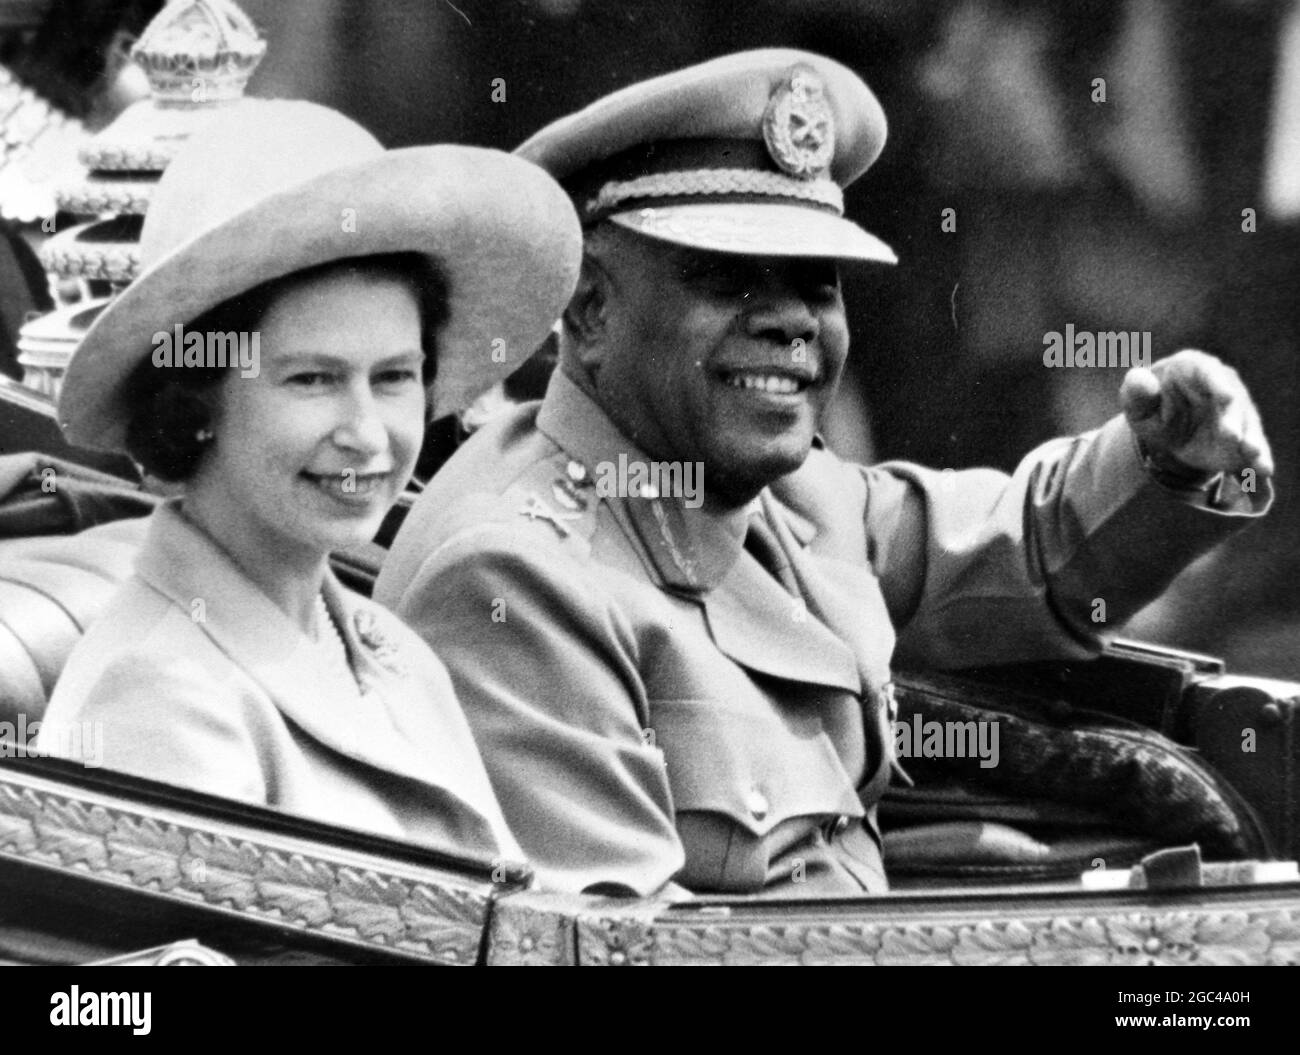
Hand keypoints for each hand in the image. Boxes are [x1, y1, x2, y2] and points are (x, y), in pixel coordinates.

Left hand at [1119, 350, 1272, 481]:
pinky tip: (1263, 470)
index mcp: (1192, 368)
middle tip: (1232, 437)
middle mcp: (1222, 384)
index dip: (1218, 384)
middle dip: (1233, 419)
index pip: (1207, 371)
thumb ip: (1136, 392)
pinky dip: (1259, 458)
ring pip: (1247, 423)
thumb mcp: (1136, 403)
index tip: (1226, 398)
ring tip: (1252, 454)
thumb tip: (1139, 380)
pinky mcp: (1243, 434)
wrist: (1165, 428)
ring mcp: (1236, 410)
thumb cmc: (1149, 407)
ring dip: (1251, 439)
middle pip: (1233, 399)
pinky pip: (1254, 446)